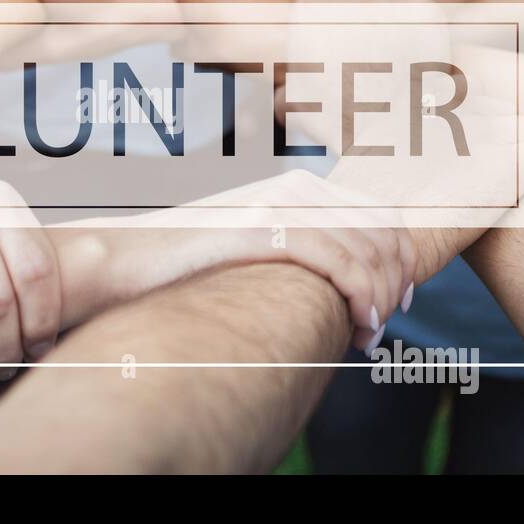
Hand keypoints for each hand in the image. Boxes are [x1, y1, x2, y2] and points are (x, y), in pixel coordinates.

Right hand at [66, 170, 416, 352]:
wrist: (123, 259)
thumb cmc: (182, 265)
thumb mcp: (249, 249)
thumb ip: (291, 253)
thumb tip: (326, 285)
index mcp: (298, 188)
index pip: (377, 215)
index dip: (399, 258)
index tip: (398, 300)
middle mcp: (296, 188)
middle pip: (382, 231)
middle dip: (396, 281)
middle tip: (385, 325)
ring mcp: (281, 205)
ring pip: (367, 250)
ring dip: (380, 298)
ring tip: (370, 336)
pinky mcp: (266, 230)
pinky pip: (339, 263)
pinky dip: (361, 298)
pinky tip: (359, 327)